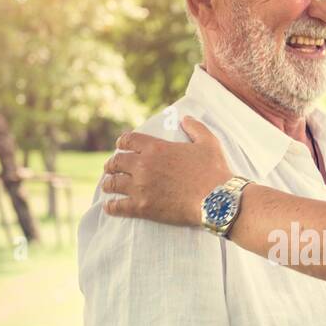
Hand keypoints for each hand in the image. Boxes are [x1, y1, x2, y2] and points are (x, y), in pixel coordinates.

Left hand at [100, 117, 232, 227]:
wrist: (217, 201)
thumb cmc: (214, 171)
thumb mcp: (209, 142)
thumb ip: (195, 127)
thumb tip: (185, 118)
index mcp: (156, 147)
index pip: (128, 140)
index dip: (122, 143)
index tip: (120, 147)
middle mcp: (143, 165)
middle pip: (116, 161)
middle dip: (111, 164)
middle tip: (110, 168)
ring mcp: (141, 187)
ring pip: (113, 183)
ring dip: (108, 184)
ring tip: (107, 186)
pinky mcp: (142, 207)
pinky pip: (118, 207)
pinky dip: (111, 207)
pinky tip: (108, 207)